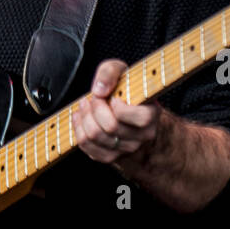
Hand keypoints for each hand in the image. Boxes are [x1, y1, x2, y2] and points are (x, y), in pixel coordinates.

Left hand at [71, 59, 163, 175]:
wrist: (132, 111)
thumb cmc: (127, 90)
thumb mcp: (123, 72)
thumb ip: (110, 72)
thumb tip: (99, 90)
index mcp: (150, 114)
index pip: (132, 116)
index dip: (116, 106)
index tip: (112, 97)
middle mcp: (142, 136)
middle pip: (110, 127)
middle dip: (95, 108)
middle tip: (94, 98)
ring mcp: (127, 149)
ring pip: (96, 137)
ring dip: (84, 117)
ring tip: (85, 105)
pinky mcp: (112, 157)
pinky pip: (88, 147)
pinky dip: (79, 130)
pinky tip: (81, 118)